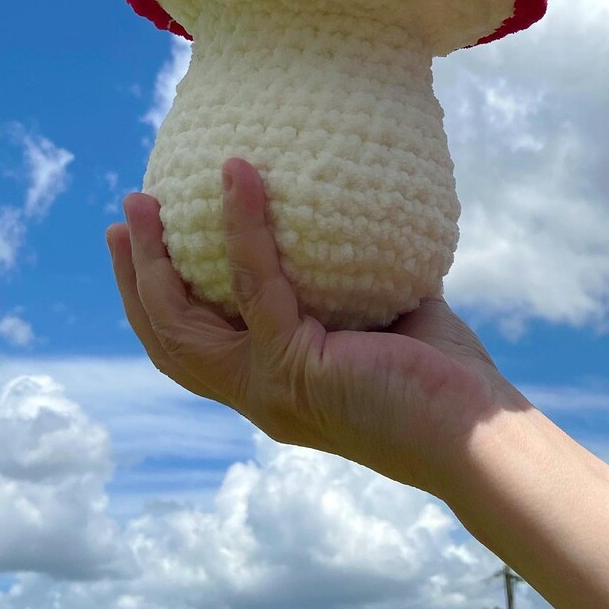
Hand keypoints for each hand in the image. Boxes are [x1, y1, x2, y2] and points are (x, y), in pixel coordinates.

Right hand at [106, 157, 524, 502]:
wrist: (481, 435)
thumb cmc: (446, 378)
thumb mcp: (383, 309)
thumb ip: (353, 269)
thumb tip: (349, 200)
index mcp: (274, 385)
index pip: (191, 350)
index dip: (155, 299)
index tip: (139, 241)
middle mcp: (260, 394)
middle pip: (168, 340)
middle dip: (135, 278)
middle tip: (127, 214)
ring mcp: (270, 387)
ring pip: (183, 324)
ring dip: (155, 260)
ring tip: (145, 201)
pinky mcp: (296, 367)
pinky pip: (256, 284)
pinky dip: (242, 224)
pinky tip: (238, 174)